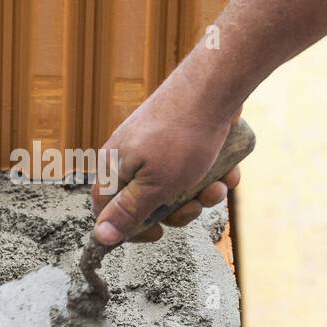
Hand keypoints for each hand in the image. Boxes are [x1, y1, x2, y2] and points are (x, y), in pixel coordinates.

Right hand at [91, 62, 241, 246]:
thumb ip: (128, 212)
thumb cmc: (181, 137)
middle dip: (178, 211)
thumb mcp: (155, 185)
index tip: (159, 233)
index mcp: (115, 167)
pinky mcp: (181, 141)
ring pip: (176, 190)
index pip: (107, 210)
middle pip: (147, 204)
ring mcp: (157, 148)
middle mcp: (132, 157)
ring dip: (200, 195)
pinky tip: (226, 171)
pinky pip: (193, 171)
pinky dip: (211, 176)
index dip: (132, 228)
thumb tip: (100, 238)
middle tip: (195, 205)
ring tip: (217, 186)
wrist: (214, 89)